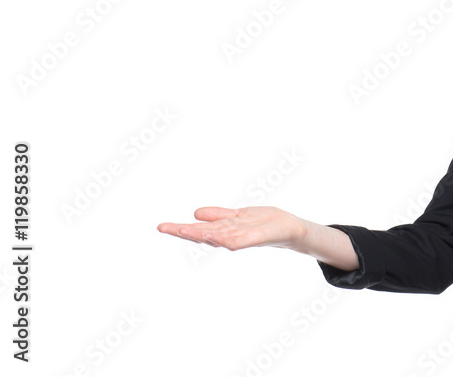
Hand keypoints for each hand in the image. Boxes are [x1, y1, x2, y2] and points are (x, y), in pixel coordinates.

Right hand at [157, 206, 305, 251]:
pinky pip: (240, 239)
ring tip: (183, 230)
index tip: (161, 227)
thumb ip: (219, 215)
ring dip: (201, 234)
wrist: (291, 230)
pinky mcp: (258, 236)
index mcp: (226, 228)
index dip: (181, 228)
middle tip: (163, 228)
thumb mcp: (239, 216)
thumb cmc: (265, 222)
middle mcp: (232, 234)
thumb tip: (197, 213)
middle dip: (185, 232)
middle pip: (204, 234)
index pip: (200, 229)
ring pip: (218, 236)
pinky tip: (214, 235)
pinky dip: (226, 238)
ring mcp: (244, 236)